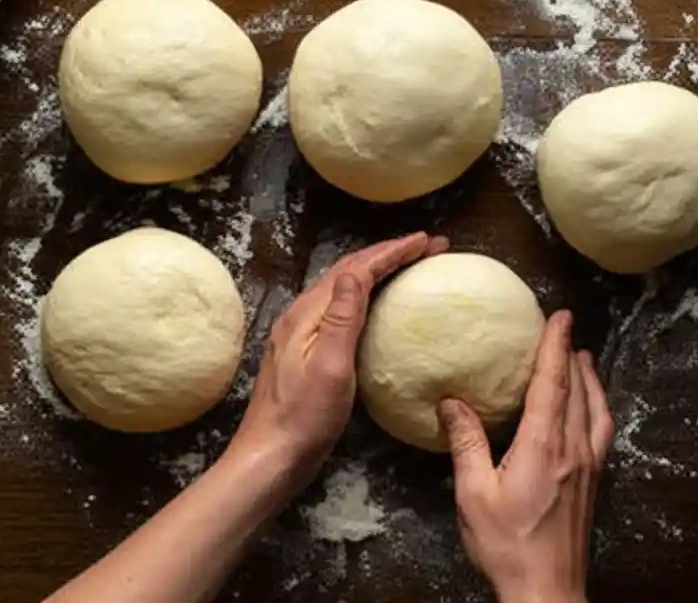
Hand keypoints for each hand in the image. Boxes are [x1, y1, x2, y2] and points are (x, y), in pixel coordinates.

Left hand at [227, 231, 449, 489]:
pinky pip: (340, 310)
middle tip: (427, 248)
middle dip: (388, 255)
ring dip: (377, 272)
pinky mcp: (305, 352)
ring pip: (344, 289)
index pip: (355, 269)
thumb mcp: (330, 367)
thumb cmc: (303, 418)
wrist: (270, 457)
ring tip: (409, 267)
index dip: (392, 251)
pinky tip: (379, 307)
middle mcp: (300, 316)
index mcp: (306, 314)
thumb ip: (341, 318)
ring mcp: (300, 334)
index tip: (427, 241)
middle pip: (348, 272)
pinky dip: (366, 297)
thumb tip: (356, 270)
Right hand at [438, 311, 612, 602]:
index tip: (558, 316)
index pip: (553, 383)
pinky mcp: (591, 485)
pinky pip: (600, 432)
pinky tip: (590, 409)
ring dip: (590, 379)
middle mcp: (572, 451)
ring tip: (582, 359)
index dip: (555, 346)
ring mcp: (587, 468)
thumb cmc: (507, 547)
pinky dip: (597, 408)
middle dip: (572, 355)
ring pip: (596, 410)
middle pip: (579, 390)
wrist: (545, 592)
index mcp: (543, 446)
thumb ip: (466, 444)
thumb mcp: (472, 494)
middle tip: (565, 328)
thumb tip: (451, 403)